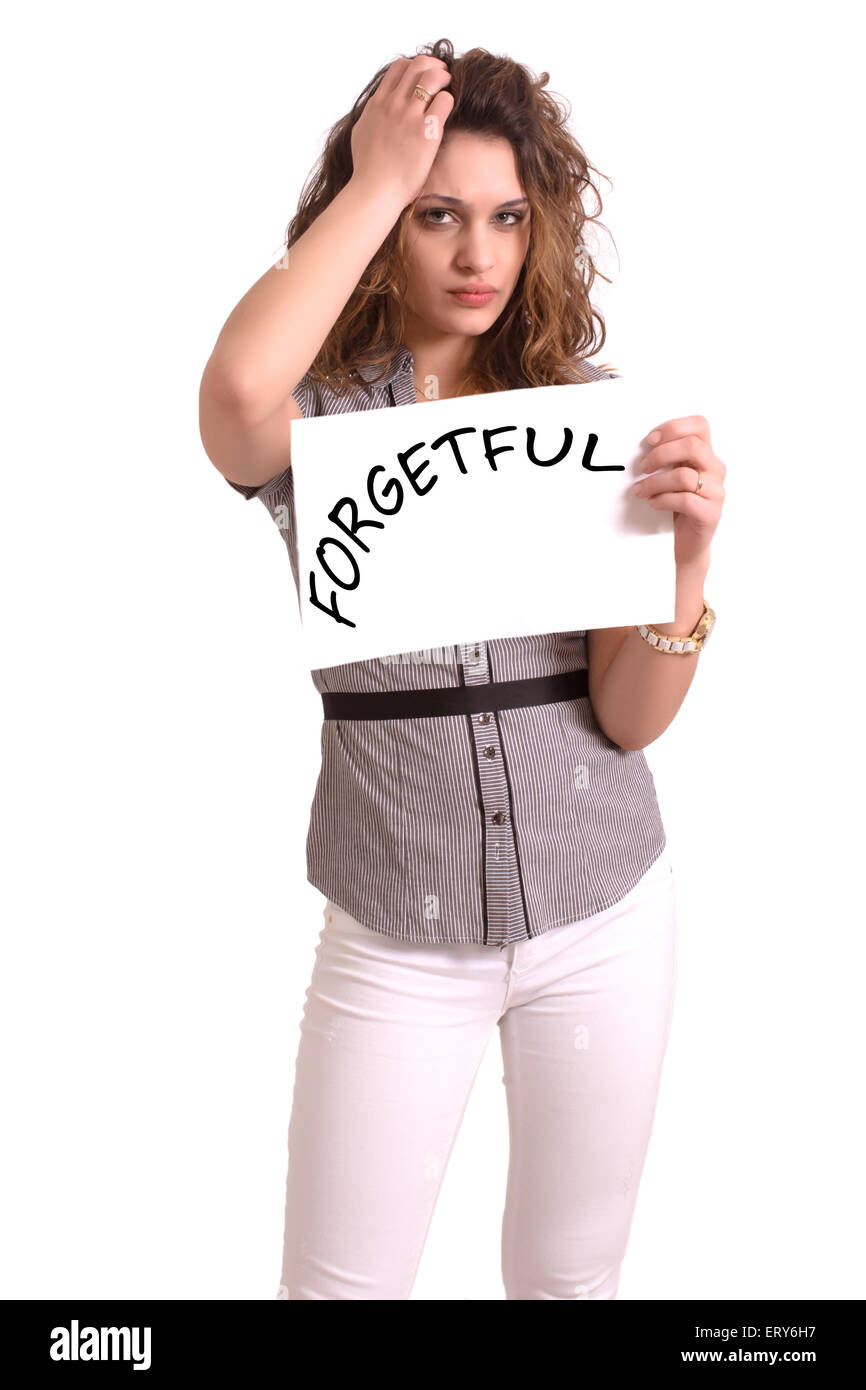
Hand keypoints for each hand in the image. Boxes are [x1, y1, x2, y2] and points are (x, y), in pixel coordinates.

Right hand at [350, 54, 453, 206]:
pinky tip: (448, 112)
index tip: (424, 76)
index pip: (400, 67)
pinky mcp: (426, 131)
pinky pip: (444, 100)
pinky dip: (449, 100)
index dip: (416, 66)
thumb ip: (371, 116)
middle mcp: (393, 104)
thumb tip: (375, 110)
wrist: (375, 190)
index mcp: (378, 103)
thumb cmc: (368, 171)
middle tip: (443, 78)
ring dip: (445, 79)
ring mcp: (409, 116)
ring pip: (433, 77)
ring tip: (449, 89)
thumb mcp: (361, 134)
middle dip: (435, 67)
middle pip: (418, 65)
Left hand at [631, 414, 724, 571]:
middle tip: (642, 467)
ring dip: (655, 482)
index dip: (674, 427)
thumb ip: (668, 459)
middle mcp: (716, 470)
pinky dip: (662, 500)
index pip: (700, 425)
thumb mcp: (673, 477)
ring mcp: (716, 492)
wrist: (690, 544)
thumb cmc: (678, 507)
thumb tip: (643, 447)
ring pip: (684, 476)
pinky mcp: (711, 513)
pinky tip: (652, 503)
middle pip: (692, 446)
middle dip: (660, 455)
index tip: (650, 440)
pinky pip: (684, 500)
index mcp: (707, 456)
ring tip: (640, 490)